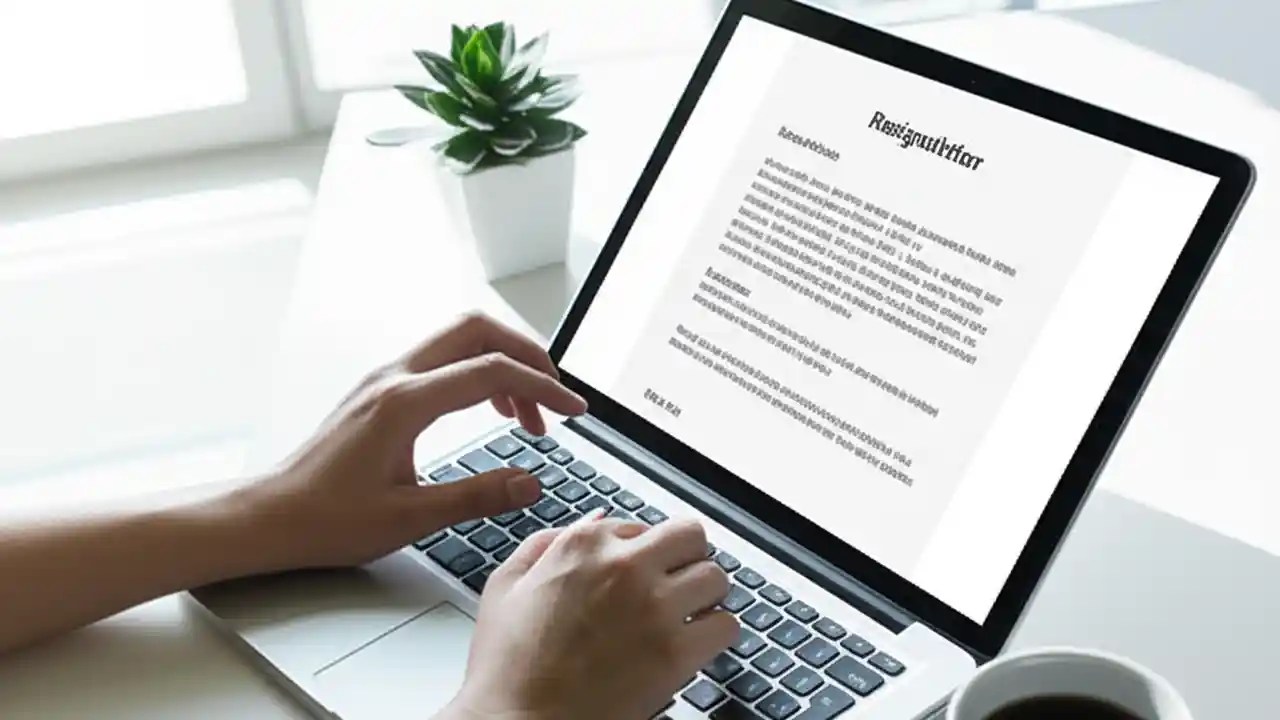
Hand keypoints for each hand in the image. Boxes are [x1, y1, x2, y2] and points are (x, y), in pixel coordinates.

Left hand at [242, 312, 586, 570]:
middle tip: (555, 396)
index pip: (492, 372)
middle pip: (478, 330)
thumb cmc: (325, 519)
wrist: (269, 516)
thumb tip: (529, 482)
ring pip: (459, 339)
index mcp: (404, 403)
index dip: (542, 388)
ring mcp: (385, 378)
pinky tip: (488, 411)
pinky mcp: (381, 390)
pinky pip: (441, 359)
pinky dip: (476, 373)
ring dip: (502, 363)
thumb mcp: (409, 519)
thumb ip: (476, 496)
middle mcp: (394, 377)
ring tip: (527, 415)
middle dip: (528, 354)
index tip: (573, 410)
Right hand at [446, 515, 737, 719]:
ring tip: (688, 615)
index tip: (643, 573)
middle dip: (687, 557)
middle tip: (678, 582)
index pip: (643, 526)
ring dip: (705, 594)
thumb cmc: (508, 667)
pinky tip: (694, 644)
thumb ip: (547, 543)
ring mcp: (654, 607)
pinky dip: (716, 633)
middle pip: (691, 536)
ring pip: (715, 576)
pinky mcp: (675, 652)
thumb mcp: (507, 587)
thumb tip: (597, 519)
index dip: (645, 552)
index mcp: (582, 545)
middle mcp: (623, 566)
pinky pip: (726, 625)